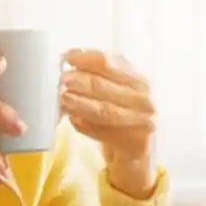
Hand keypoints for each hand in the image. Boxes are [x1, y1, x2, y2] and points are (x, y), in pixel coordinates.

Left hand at [60, 50, 158, 197]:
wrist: (138, 148)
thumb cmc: (121, 112)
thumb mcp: (116, 89)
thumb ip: (97, 74)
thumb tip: (68, 59)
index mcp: (138, 79)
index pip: (112, 63)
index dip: (87, 58)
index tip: (67, 57)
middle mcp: (143, 99)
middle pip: (107, 87)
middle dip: (82, 83)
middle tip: (62, 81)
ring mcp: (142, 122)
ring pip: (106, 111)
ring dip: (82, 105)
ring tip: (64, 100)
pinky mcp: (134, 143)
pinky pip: (106, 134)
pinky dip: (88, 128)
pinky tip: (74, 122)